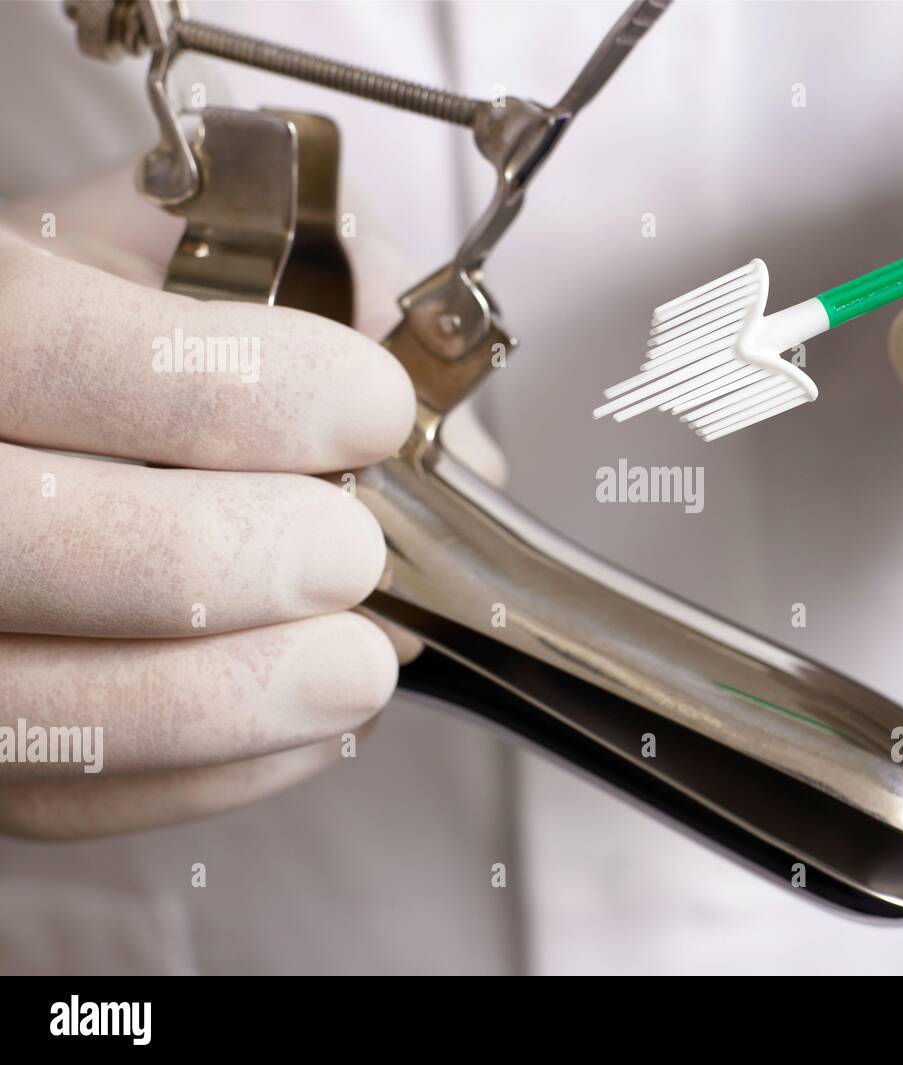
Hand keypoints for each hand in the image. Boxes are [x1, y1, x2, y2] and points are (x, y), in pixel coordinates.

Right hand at [0, 167, 416, 837]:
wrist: (34, 424)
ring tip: (359, 664)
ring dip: (228, 696)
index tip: (372, 407)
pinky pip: (65, 798)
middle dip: (225, 558)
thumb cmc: (127, 334)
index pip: (45, 344)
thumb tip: (451, 440)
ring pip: (36, 705)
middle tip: (352, 554)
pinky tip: (308, 728)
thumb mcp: (191, 249)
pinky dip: (207, 775)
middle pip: (25, 541)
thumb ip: (324, 278)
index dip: (228, 386)